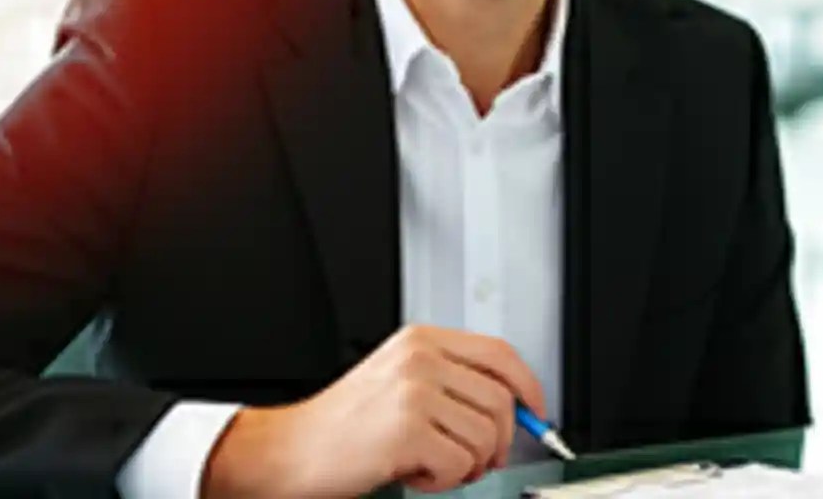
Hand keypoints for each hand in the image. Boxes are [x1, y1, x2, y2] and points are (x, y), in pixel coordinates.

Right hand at [201, 326, 546, 497]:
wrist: (286, 452)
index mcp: (422, 341)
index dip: (529, 386)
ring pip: (485, 436)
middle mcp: (420, 359)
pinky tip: (413, 473)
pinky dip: (444, 480)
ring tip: (431, 466)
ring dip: (466, 465)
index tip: (536, 414)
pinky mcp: (407, 430)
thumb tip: (514, 410)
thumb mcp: (399, 384)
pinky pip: (459, 463)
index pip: (500, 353)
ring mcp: (414, 391)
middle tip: (475, 462)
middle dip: (498, 442)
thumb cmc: (341, 427)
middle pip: (501, 400)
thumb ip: (451, 385)